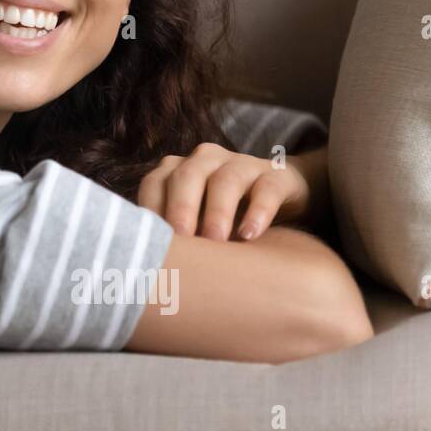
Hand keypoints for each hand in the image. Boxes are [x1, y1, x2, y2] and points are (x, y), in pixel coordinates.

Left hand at [136, 143, 310, 240]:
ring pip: (225, 180)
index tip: (151, 243)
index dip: (150, 211)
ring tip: (215, 241)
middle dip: (181, 208)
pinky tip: (250, 235)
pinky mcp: (276, 176)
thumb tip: (148, 269)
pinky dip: (258, 211)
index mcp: (178, 170)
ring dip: (217, 211)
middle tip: (182, 241)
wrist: (281, 195)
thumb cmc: (224, 217)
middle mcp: (205, 160)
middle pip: (186, 176)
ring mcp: (242, 164)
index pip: (154, 183)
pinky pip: (266, 189)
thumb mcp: (196, 223)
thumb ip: (174, 236)